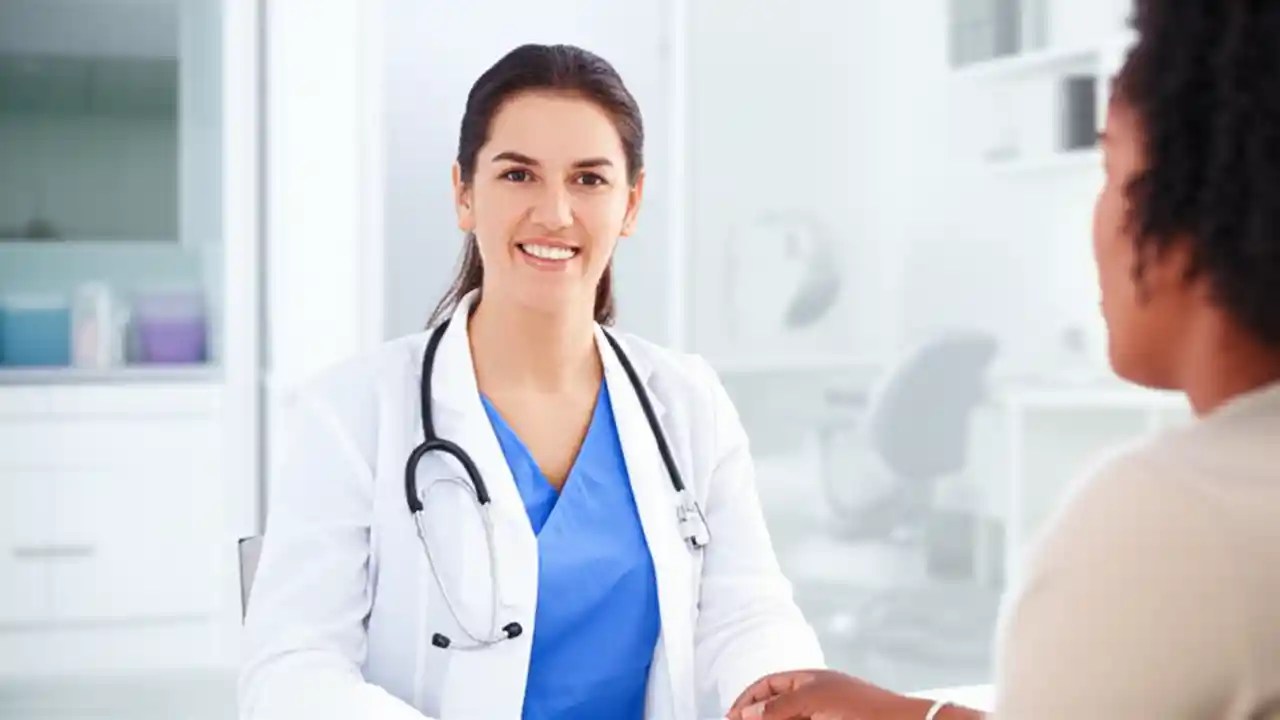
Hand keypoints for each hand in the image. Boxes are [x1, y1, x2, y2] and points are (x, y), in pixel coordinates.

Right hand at [727, 670, 934, 719]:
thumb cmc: (865, 708)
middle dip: (756, 717)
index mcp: (811, 680)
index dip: (747, 699)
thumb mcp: (815, 701)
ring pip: (789, 718)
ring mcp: (823, 716)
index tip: (730, 717)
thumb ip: (780, 706)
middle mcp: (815, 697)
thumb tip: (748, 713)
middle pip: (776, 706)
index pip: (769, 684)